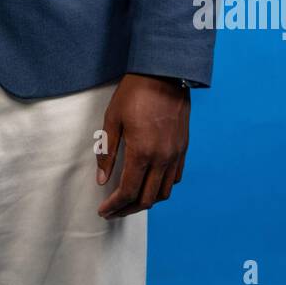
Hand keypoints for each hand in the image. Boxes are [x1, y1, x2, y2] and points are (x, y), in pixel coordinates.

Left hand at [96, 73, 189, 217]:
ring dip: (146, 201)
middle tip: (113, 212)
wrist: (165, 73)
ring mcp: (176, 154)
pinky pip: (175, 177)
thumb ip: (107, 152)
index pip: (128, 192)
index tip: (103, 211)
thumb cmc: (135, 93)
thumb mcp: (112, 119)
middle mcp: (162, 158)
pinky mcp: (183, 147)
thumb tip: (102, 180)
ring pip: (164, 192)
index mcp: (142, 152)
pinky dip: (162, 187)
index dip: (114, 206)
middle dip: (127, 209)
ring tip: (130, 200)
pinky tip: (150, 183)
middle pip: (147, 198)